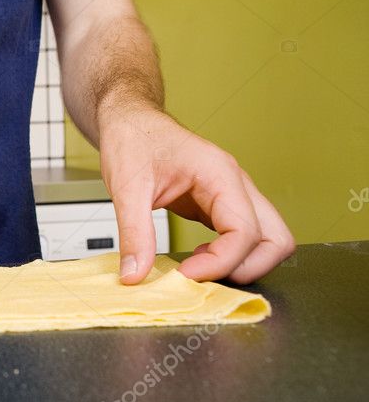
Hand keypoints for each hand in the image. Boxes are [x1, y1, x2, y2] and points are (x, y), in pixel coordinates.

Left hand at [99, 105, 293, 284]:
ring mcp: (232, 196)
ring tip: (199, 270)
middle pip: (276, 239)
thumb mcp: (126, 188)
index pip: (245, 231)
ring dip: (242, 264)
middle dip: (247, 268)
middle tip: (203, 280)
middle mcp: (235, 185)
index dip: (220, 262)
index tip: (186, 276)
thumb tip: (135, 275)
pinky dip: (228, 256)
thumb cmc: (133, 140)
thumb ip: (133, 234)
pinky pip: (242, 237)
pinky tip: (196, 259)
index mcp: (220, 175)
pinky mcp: (219, 206)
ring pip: (267, 240)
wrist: (130, 122)